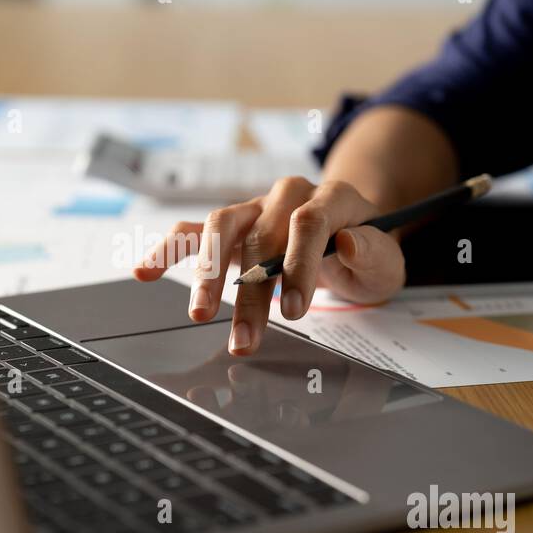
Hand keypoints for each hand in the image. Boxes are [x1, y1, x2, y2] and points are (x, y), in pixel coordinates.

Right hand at [133, 177, 405, 355]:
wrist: (351, 232)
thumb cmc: (366, 252)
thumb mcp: (386, 261)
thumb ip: (374, 253)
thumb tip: (348, 243)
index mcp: (333, 197)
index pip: (309, 221)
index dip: (299, 266)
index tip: (294, 312)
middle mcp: (288, 195)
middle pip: (261, 234)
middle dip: (250, 290)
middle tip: (243, 338)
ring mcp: (255, 207)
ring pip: (221, 226)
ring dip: (208, 273)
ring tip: (200, 314)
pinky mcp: (231, 225)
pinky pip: (193, 231)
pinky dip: (168, 249)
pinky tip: (145, 270)